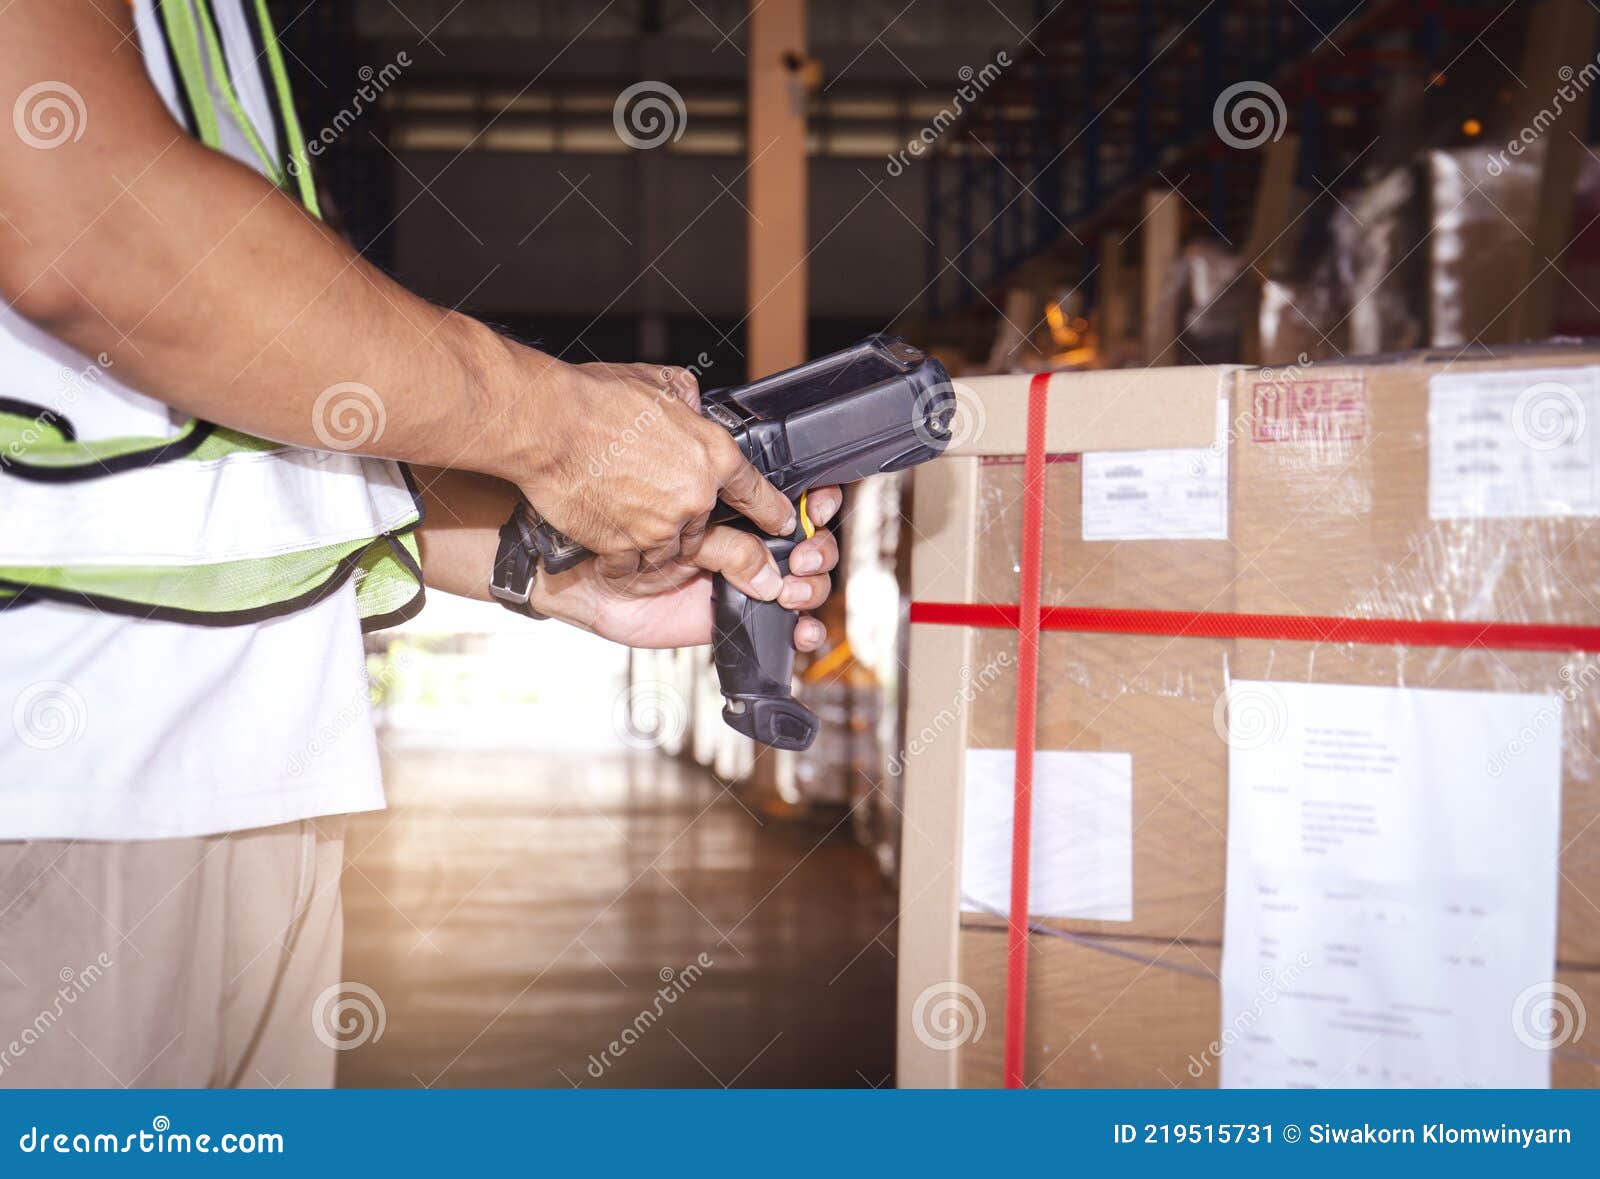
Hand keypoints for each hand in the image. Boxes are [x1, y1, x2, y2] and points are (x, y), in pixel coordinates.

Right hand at [507, 355, 796, 603]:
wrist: (547, 424)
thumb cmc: (596, 400)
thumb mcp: (663, 383)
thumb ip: (691, 403)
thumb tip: (697, 411)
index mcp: (713, 456)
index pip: (759, 496)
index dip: (773, 513)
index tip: (781, 524)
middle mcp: (694, 498)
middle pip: (705, 526)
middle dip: (685, 517)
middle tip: (655, 498)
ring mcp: (659, 528)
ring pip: (670, 549)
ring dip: (654, 538)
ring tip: (627, 511)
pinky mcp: (624, 549)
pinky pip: (632, 565)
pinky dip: (622, 556)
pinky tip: (608, 532)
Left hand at [534, 487, 842, 648]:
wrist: (587, 574)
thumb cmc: (622, 524)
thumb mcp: (681, 521)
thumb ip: (725, 530)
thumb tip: (769, 550)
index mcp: (736, 502)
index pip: (794, 502)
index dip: (816, 505)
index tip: (815, 508)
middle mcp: (748, 542)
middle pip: (811, 545)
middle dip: (819, 550)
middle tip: (801, 556)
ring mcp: (746, 581)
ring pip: (807, 584)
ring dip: (814, 587)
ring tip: (793, 590)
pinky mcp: (739, 619)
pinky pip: (784, 629)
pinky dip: (804, 631)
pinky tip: (802, 631)